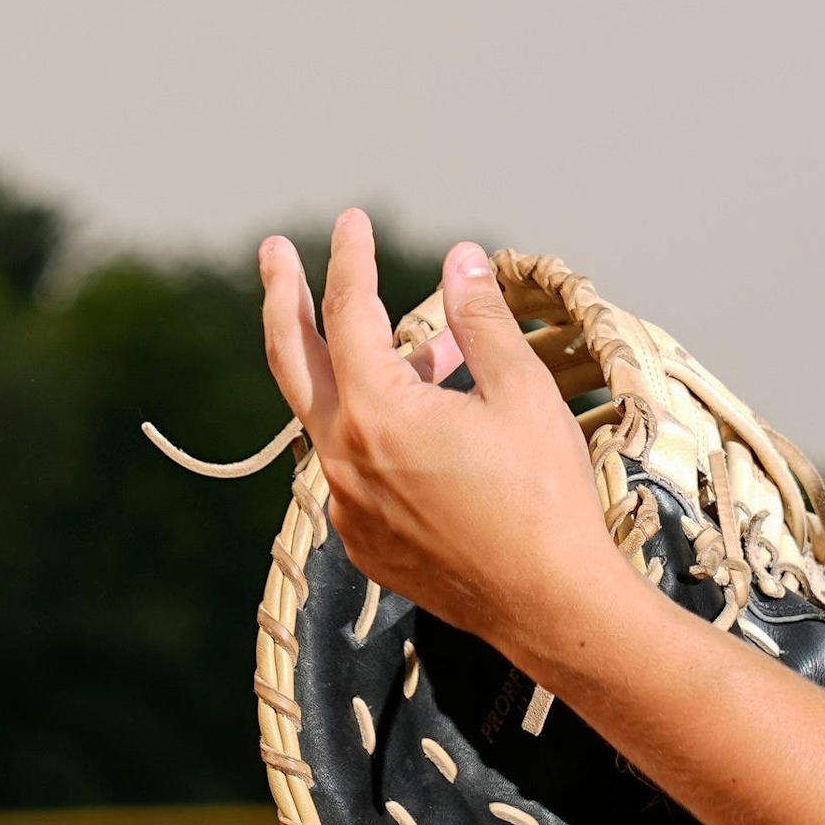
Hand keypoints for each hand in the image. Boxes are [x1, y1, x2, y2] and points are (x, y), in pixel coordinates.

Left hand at [256, 213, 631, 650]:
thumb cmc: (544, 496)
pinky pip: (354, 470)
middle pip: (293, 361)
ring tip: (430, 354)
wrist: (550, 604)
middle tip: (274, 252)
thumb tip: (461, 258)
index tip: (352, 220)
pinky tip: (431, 428)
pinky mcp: (365, 542)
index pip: (348, 312)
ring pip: (335, 418)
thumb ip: (481, 319)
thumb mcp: (521, 392)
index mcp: (376, 413)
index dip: (350, 258)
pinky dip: (378, 433)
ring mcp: (348, 507)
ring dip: (364, 374)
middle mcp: (343, 459)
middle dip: (283, 299)